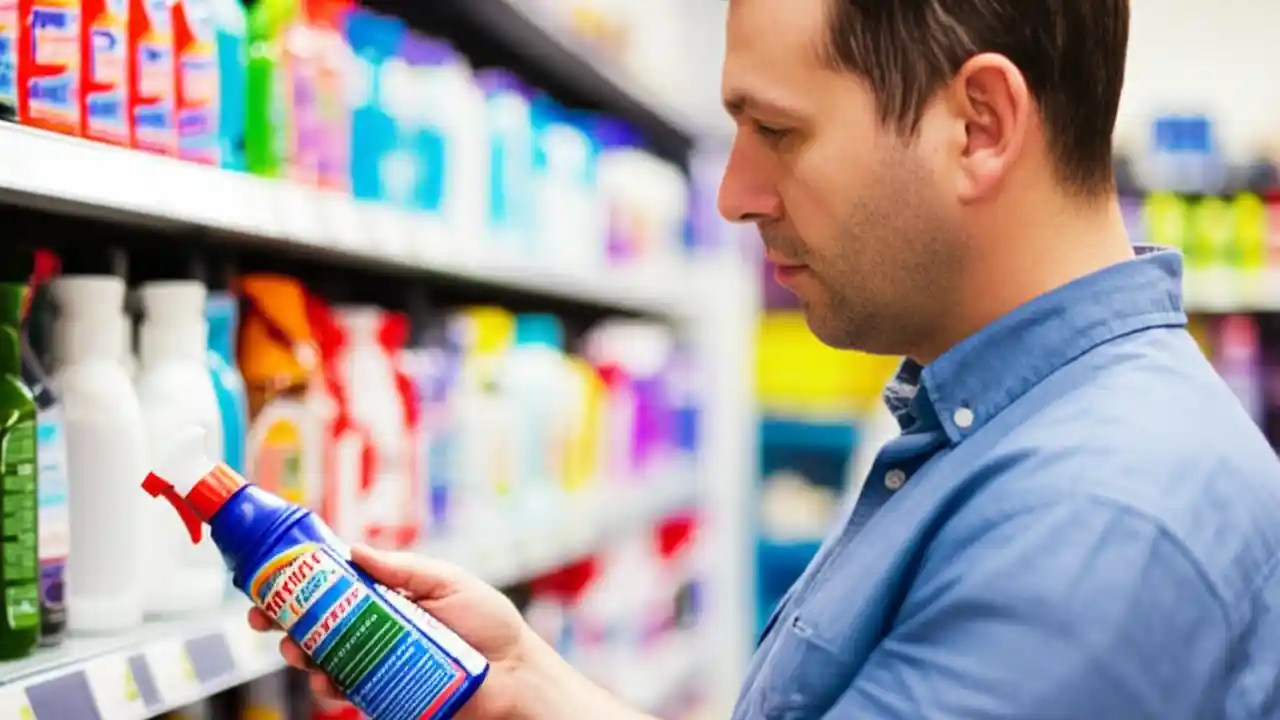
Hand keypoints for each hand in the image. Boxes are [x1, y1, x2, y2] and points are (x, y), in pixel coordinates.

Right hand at [247, 544, 544, 719]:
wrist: (515, 677)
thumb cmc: (489, 626)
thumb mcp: (448, 583)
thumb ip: (403, 569)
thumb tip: (354, 550)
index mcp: (388, 599)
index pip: (335, 588)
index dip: (299, 585)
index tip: (270, 582)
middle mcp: (375, 631)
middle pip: (316, 625)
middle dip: (283, 622)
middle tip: (265, 620)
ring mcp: (376, 664)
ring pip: (321, 660)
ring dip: (299, 654)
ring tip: (297, 651)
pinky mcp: (382, 696)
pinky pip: (343, 692)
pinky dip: (327, 687)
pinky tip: (327, 680)